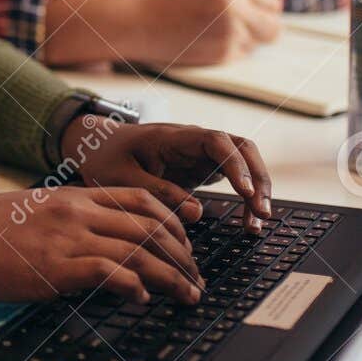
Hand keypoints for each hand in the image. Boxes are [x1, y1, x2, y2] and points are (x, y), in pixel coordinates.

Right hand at [0, 187, 203, 304]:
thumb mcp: (38, 212)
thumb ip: (73, 221)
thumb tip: (102, 244)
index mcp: (76, 196)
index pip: (141, 200)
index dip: (174, 222)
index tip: (189, 244)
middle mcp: (79, 212)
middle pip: (150, 227)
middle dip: (182, 256)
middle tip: (197, 279)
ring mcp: (69, 237)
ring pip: (139, 251)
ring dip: (171, 276)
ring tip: (187, 295)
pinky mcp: (57, 266)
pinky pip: (109, 272)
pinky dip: (133, 285)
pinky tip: (144, 299)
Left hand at [60, 116, 272, 232]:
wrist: (99, 146)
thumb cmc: (106, 157)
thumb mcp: (121, 177)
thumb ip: (157, 192)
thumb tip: (196, 212)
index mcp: (173, 137)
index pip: (216, 141)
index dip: (235, 165)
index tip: (246, 192)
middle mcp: (194, 140)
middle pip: (242, 148)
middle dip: (258, 178)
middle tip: (262, 213)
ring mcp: (202, 152)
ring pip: (244, 161)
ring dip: (257, 188)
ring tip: (257, 224)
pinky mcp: (203, 166)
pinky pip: (235, 176)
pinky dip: (246, 196)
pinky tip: (249, 220)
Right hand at [138, 0, 281, 66]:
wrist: (143, 22)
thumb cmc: (176, 5)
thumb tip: (274, 17)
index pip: (274, 3)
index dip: (264, 11)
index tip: (254, 15)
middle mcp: (236, 6)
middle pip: (274, 28)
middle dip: (264, 31)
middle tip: (246, 30)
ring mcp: (231, 31)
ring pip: (257, 44)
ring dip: (243, 42)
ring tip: (216, 34)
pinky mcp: (222, 53)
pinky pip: (240, 56)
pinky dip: (229, 52)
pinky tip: (208, 43)